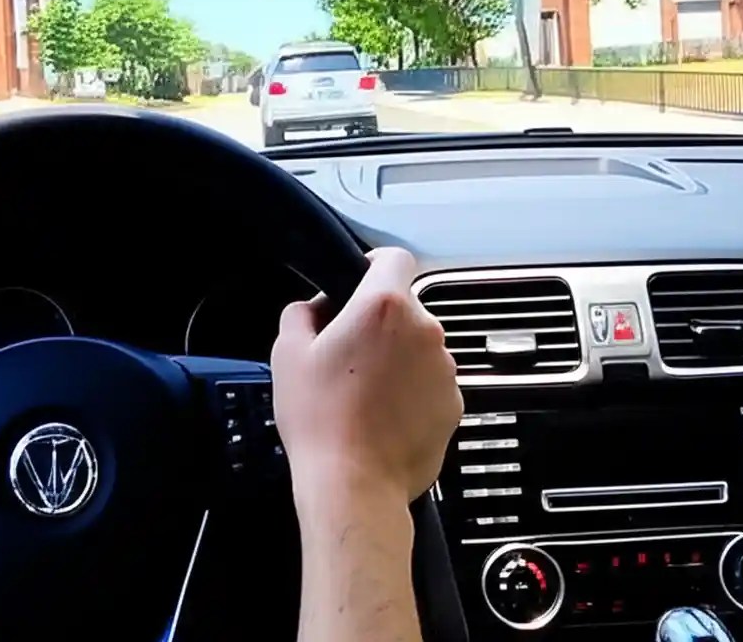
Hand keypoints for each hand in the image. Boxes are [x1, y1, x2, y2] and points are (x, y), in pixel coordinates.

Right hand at [271, 247, 462, 507]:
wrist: (354, 485)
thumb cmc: (322, 423)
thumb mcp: (288, 355)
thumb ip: (301, 314)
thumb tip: (312, 308)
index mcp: (384, 308)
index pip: (395, 258)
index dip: (375, 265)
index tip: (362, 279)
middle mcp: (424, 332)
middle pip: (405, 309)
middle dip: (379, 325)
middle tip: (347, 355)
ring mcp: (444, 370)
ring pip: (419, 349)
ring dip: (397, 361)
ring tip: (364, 393)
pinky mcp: (454, 404)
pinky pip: (431, 385)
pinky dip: (412, 394)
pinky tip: (383, 415)